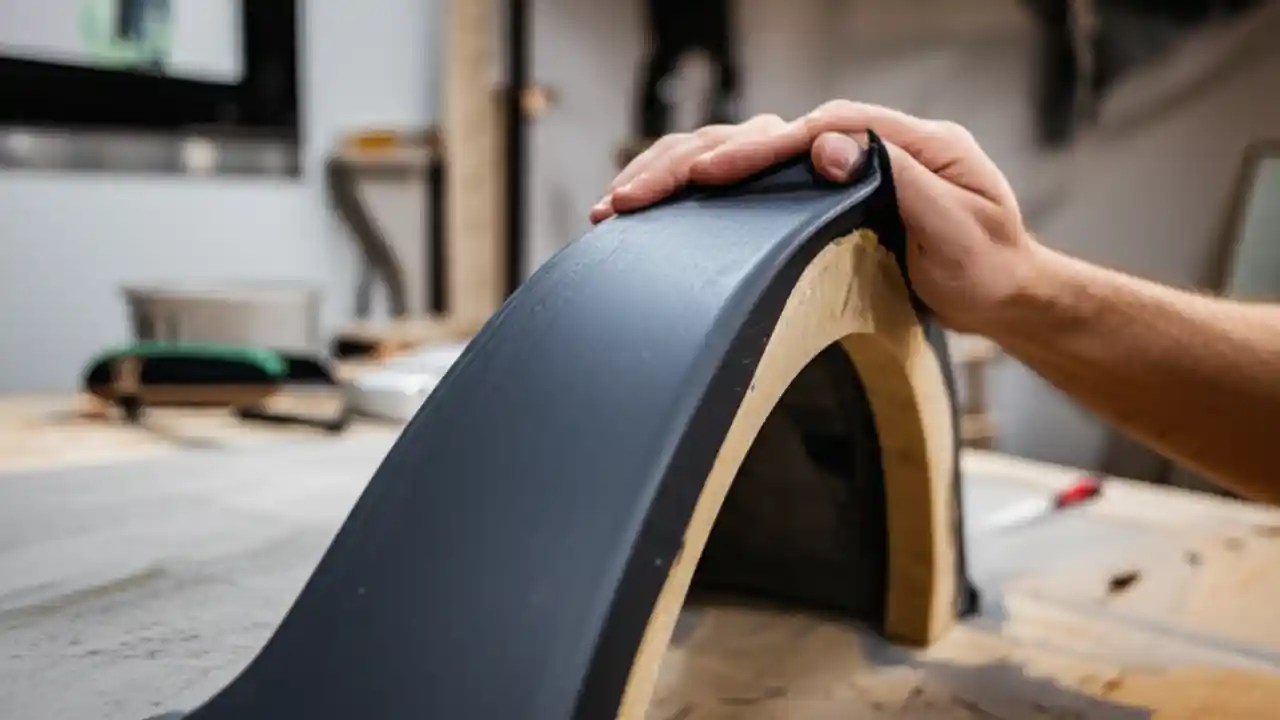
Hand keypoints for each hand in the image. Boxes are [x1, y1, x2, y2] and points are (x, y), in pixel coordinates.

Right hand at [590, 101, 1038, 334]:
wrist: (1005, 294)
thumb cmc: (989, 265)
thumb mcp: (958, 223)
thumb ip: (896, 176)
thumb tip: (823, 145)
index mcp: (903, 138)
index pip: (812, 129)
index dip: (753, 149)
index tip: (705, 174)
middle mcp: (863, 144)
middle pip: (762, 135)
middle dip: (691, 161)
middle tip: (631, 195)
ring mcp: (837, 170)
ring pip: (746, 155)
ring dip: (681, 174)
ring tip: (621, 202)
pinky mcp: (818, 200)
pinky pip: (753, 188)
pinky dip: (703, 196)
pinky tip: (661, 213)